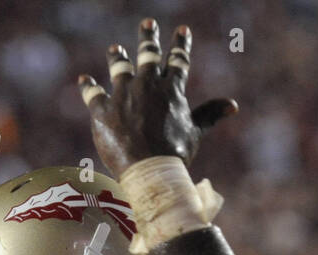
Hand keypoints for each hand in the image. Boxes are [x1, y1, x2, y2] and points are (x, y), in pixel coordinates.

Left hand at [78, 19, 236, 178]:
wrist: (148, 168)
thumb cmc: (174, 152)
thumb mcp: (195, 131)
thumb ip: (210, 114)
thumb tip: (233, 105)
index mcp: (171, 88)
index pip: (178, 61)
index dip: (180, 45)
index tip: (182, 31)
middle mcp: (147, 85)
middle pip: (148, 55)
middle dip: (148, 38)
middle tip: (147, 24)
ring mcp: (123, 95)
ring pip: (119, 69)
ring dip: (117, 57)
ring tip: (115, 49)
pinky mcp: (102, 110)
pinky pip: (93, 94)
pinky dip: (88, 86)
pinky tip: (84, 79)